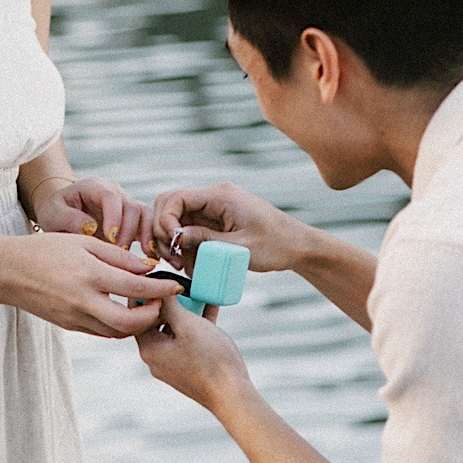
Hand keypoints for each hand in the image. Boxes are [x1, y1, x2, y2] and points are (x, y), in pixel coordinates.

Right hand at [4, 231, 162, 337]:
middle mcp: (82, 300)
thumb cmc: (47, 250)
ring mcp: (75, 318)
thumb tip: (148, 267)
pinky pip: (103, 332)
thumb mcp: (84, 242)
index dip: (161, 288)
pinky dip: (120, 325)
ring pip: (117, 332)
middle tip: (162, 302)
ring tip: (147, 306)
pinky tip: (125, 311)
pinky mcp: (70, 327)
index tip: (176, 285)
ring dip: (137, 323)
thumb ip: (118, 257)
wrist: (10, 271)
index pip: (135, 286)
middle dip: (153, 315)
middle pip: (129, 321)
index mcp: (88, 274)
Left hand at [30, 175, 149, 250]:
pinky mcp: (133, 220)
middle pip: (132, 206)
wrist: (61, 216)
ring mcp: (126, 205)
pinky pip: (149, 226)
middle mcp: (115, 193)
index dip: (114, 217)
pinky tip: (150, 259)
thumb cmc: (56, 213)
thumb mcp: (52, 214)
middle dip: (128, 233)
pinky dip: (152, 241)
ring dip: (145, 237)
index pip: (111, 196)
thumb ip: (68, 219)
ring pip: (146, 215)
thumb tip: (91, 228)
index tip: (110, 238)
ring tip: (141, 260)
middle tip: (119, 255)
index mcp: (94, 187)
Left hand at [134, 293, 251, 409]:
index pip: (136, 314)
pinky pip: (188, 339)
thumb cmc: (210, 359)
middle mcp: (156, 358)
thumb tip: (155, 288)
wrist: (232, 395)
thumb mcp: (188, 325)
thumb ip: (169, 305)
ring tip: (196, 290)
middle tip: (179, 282)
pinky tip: (210, 304)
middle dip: (169, 300)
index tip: (158, 275)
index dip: (146, 292)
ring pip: (174, 328)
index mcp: (149, 349)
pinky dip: (197, 323)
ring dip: (185, 309)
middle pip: (155, 321)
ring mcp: (172, 363)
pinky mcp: (189, 366)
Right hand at [151, 181, 307, 274]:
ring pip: (177, 220)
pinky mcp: (215, 222)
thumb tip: (175, 238)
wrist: (298, 246)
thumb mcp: (240, 247)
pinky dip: (186, 248)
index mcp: (220, 195)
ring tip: (182, 266)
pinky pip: (190, 230)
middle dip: (164, 231)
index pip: (176, 198)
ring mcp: (213, 209)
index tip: (173, 246)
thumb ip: (206, 240)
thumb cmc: (276, 245)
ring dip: (173, 242)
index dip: (165, 221)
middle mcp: (214, 197)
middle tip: (173, 259)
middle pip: (170, 205)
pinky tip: (193, 266)